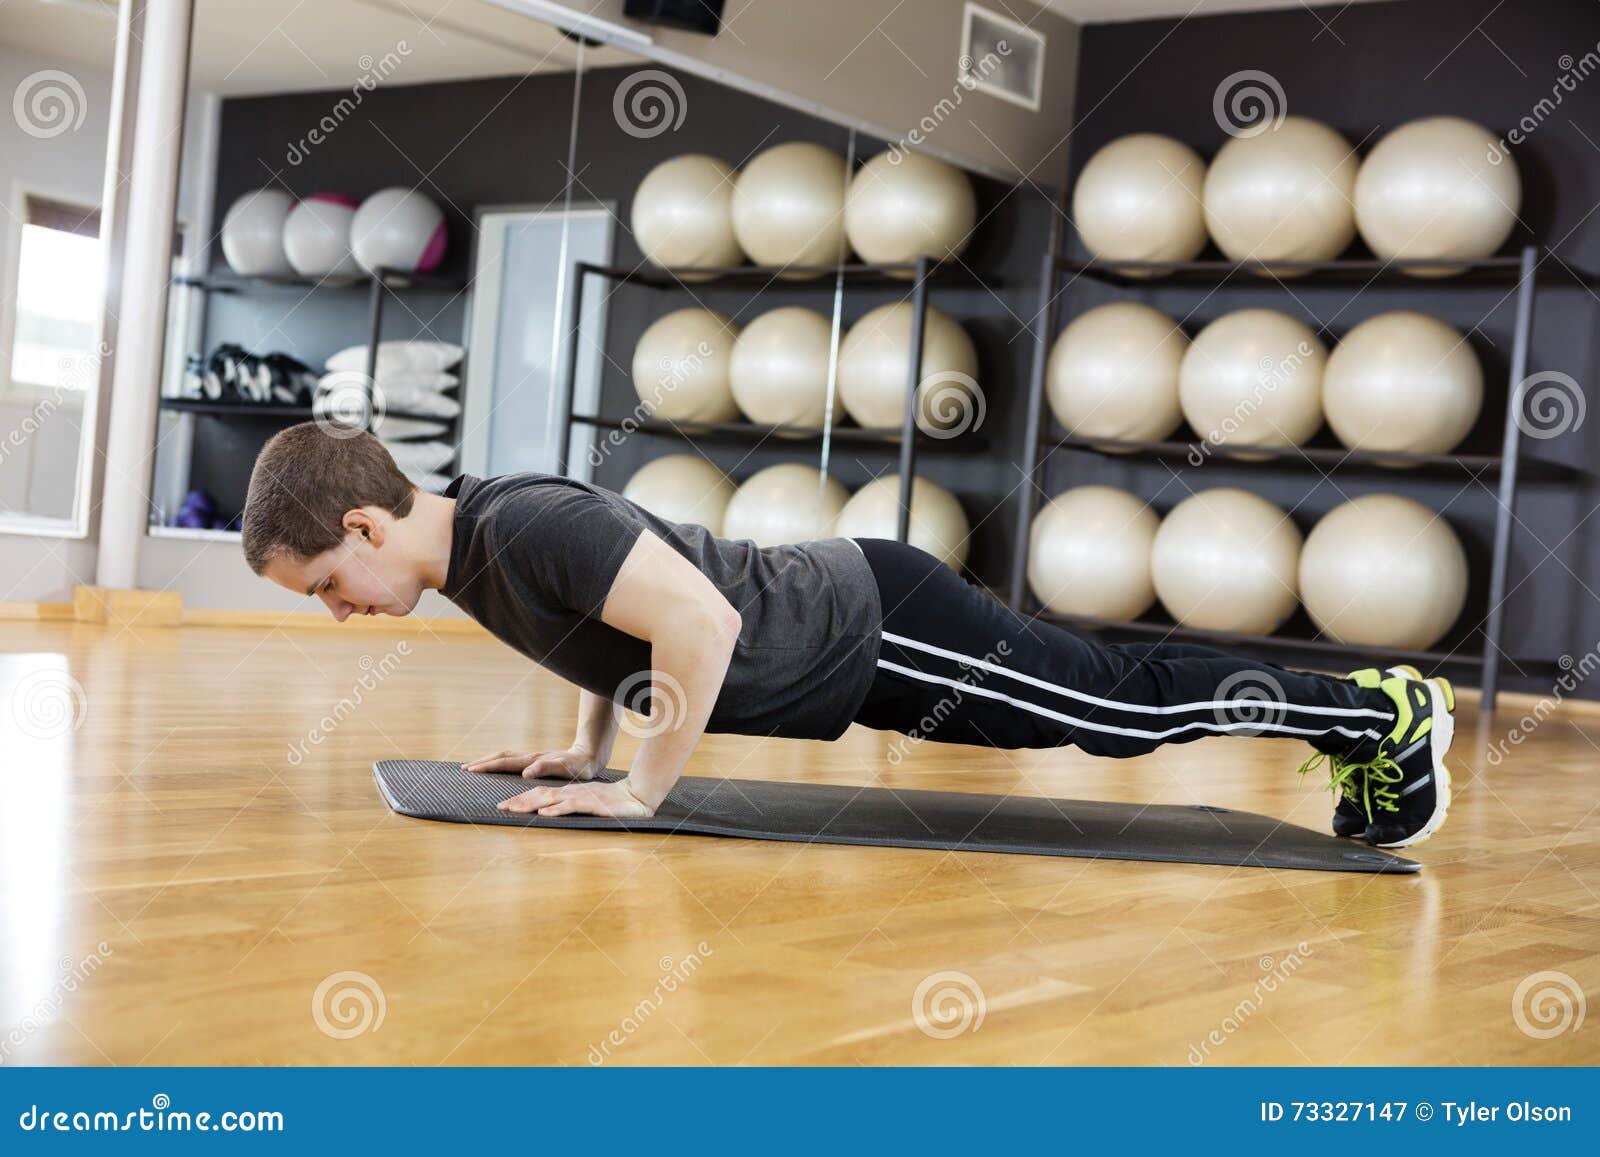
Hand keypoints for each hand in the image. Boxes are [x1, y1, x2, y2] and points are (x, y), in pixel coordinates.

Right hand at [462, 748, 600, 781]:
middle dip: (482, 762)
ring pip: (505, 757)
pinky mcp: (536, 761)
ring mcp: (532, 758)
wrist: (590, 755)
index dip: (487, 766)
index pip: (505, 762)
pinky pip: (513, 760)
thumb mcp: (565, 768)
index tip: (471, 770)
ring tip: (474, 767)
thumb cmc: (579, 765)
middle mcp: (530, 757)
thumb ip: (546, 768)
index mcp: (533, 760)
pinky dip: (500, 763)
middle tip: (464, 769)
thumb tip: (525, 772)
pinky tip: (497, 767)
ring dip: (489, 761)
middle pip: (501, 757)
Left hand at [496, 778, 654, 817]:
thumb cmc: (613, 803)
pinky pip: (570, 806)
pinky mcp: (591, 804)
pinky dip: (556, 810)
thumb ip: (571, 808)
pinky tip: (544, 814)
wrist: (637, 796)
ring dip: (531, 804)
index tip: (505, 806)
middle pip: (540, 795)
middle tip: (500, 807)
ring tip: (514, 809)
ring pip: (550, 799)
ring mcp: (580, 797)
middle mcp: (571, 793)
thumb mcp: (588, 805)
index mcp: (569, 793)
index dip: (522, 799)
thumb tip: (551, 814)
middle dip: (519, 800)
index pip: (540, 794)